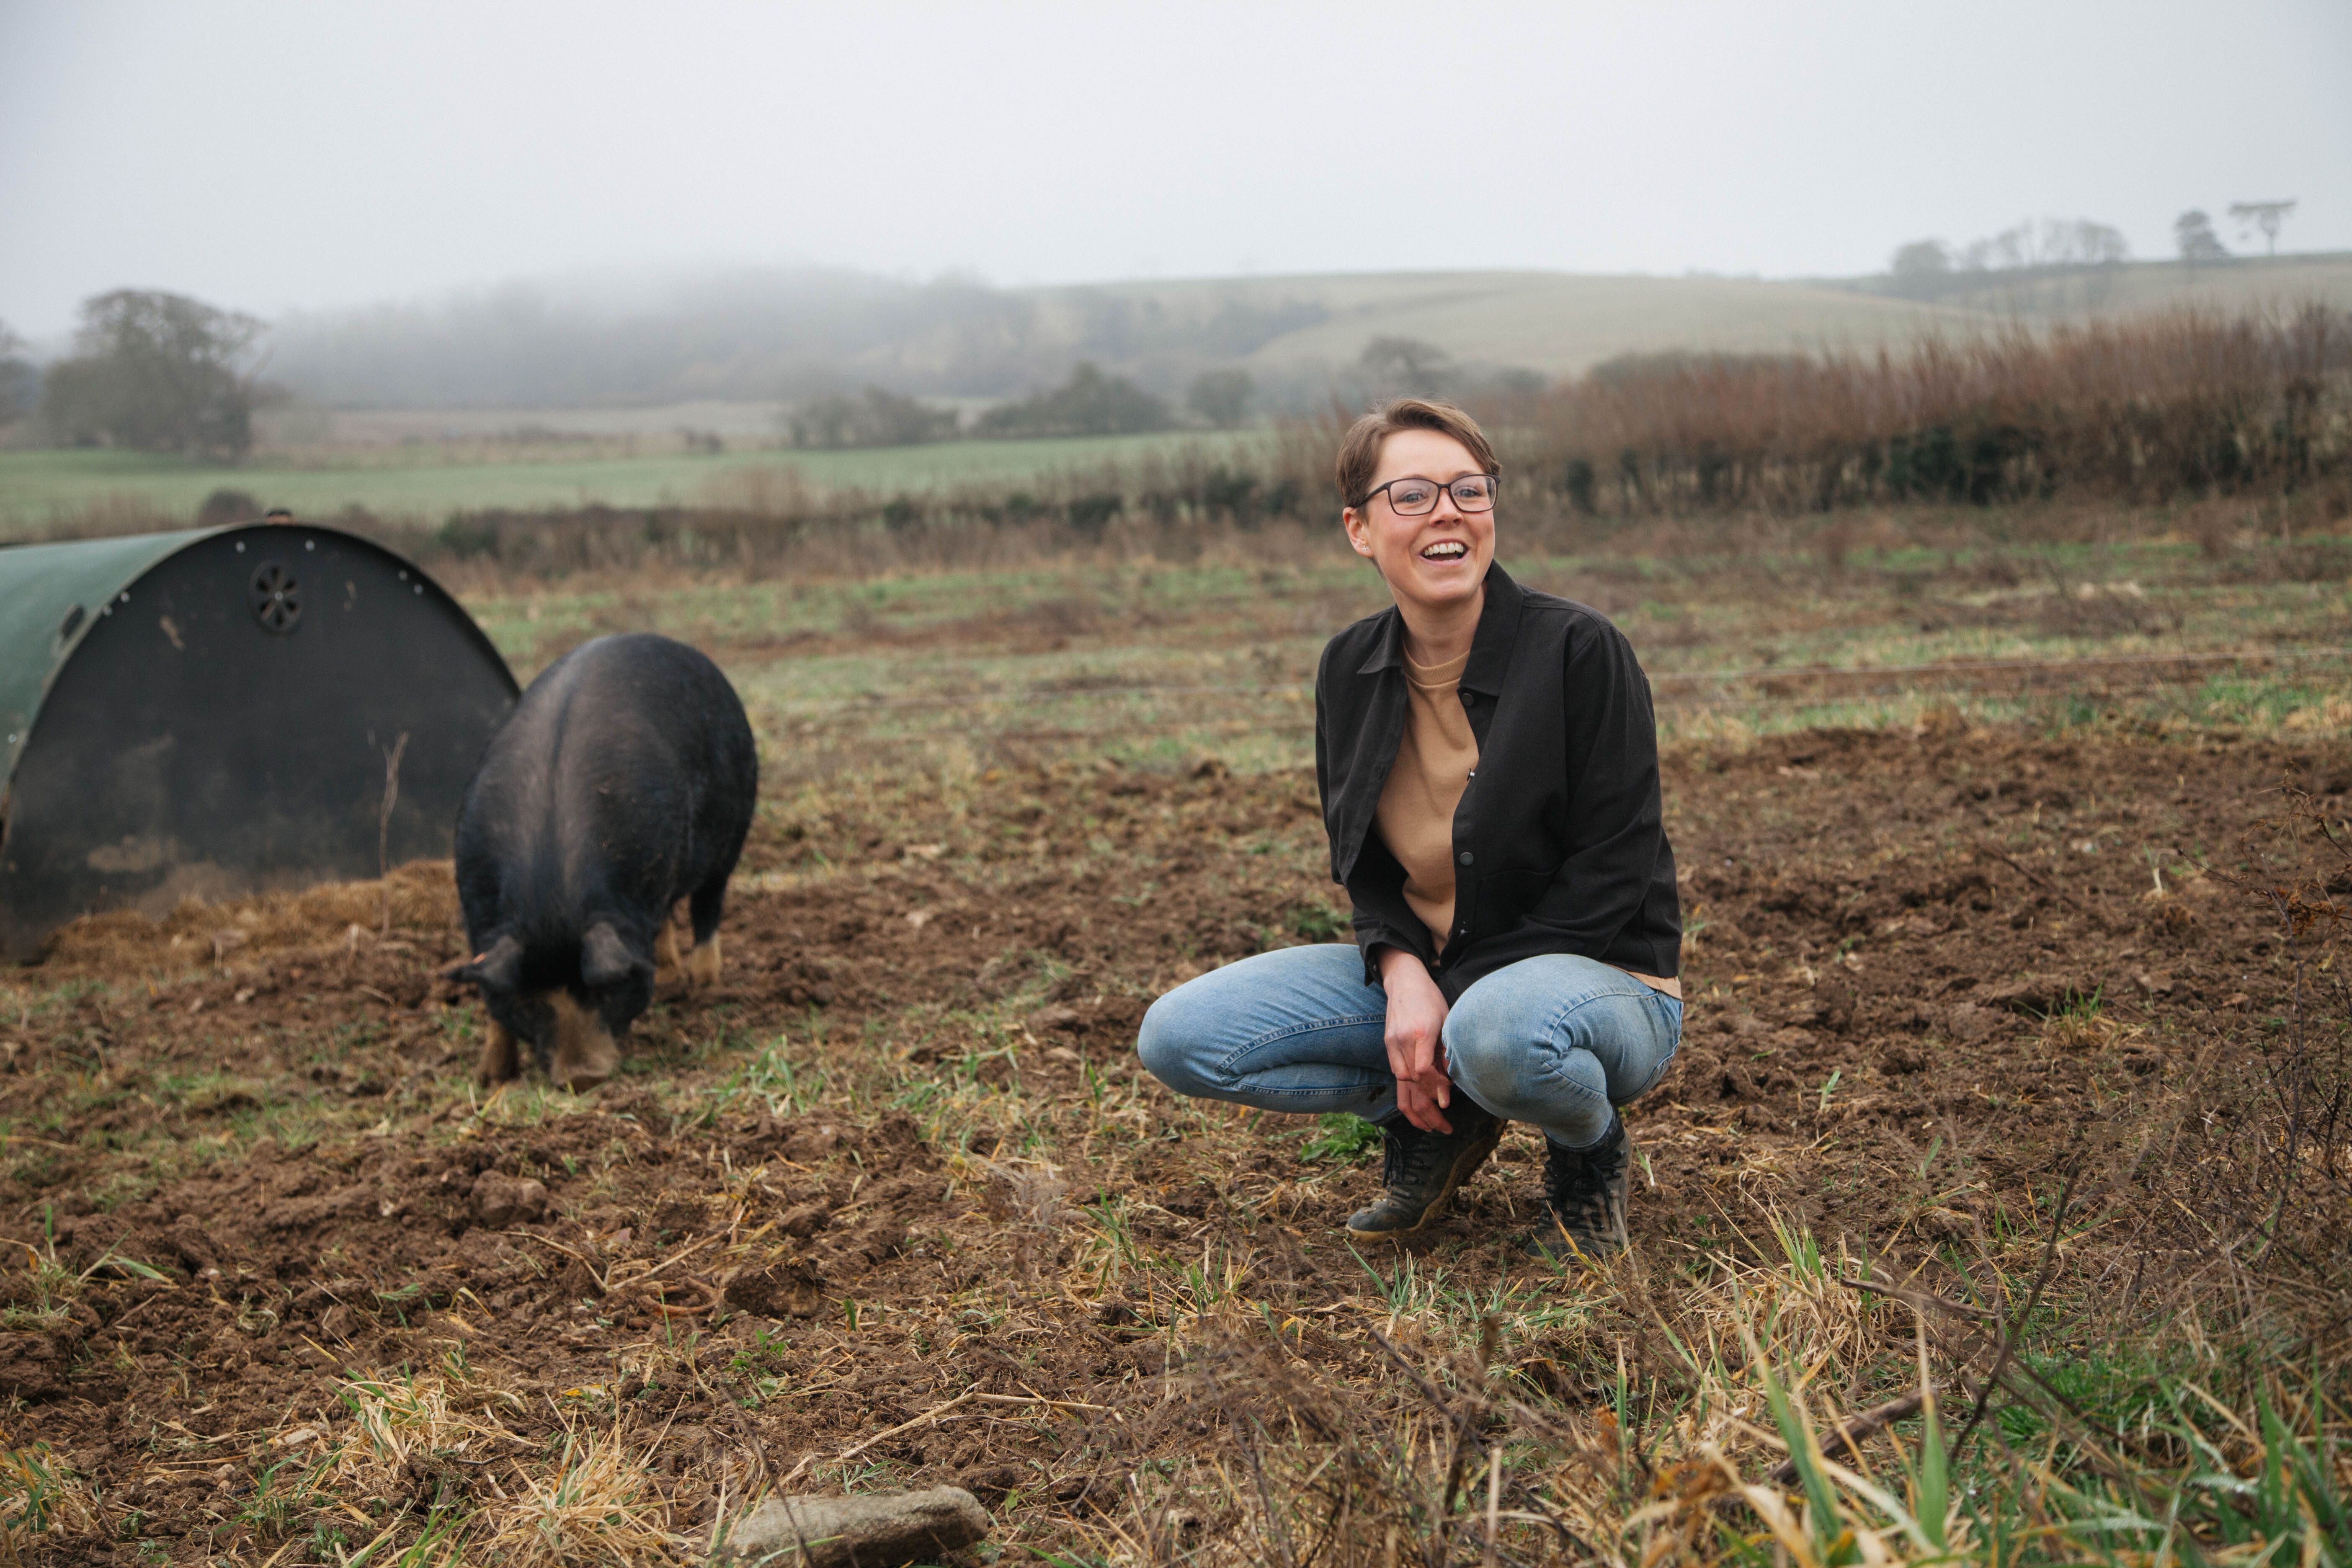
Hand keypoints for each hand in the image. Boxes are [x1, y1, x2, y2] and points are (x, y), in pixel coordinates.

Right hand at [1377, 946, 1453, 1132]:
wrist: (1404, 982)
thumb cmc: (1431, 1000)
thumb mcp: (1446, 1021)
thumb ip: (1446, 1052)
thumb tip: (1451, 1083)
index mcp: (1421, 1032)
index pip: (1423, 1070)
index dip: (1436, 1089)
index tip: (1448, 1102)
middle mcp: (1403, 1040)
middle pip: (1412, 1083)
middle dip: (1428, 1110)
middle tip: (1445, 1128)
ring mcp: (1392, 1044)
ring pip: (1401, 1085)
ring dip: (1416, 1110)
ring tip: (1431, 1127)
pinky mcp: (1388, 1046)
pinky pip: (1396, 1077)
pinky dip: (1405, 1096)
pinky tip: (1417, 1110)